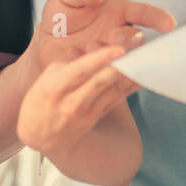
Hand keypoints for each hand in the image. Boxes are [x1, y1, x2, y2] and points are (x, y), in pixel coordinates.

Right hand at [16, 44, 133, 156]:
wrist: (39, 136)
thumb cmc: (39, 102)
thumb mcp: (44, 79)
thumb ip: (67, 65)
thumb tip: (91, 54)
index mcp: (56, 88)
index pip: (81, 71)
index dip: (101, 59)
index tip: (119, 50)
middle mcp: (72, 102)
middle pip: (101, 81)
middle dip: (122, 65)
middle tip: (140, 51)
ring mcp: (86, 112)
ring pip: (113, 91)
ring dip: (130, 76)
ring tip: (146, 61)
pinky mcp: (97, 117)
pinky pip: (116, 99)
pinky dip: (130, 88)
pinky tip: (142, 77)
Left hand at [28, 0, 175, 81]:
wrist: (44, 44)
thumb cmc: (61, 16)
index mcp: (117, 12)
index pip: (143, 13)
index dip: (158, 18)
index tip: (169, 24)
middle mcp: (118, 34)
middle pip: (135, 37)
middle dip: (129, 39)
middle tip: (117, 38)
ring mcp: (110, 54)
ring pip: (122, 57)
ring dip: (112, 56)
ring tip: (93, 50)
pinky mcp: (98, 71)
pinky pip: (105, 73)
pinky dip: (97, 70)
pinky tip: (81, 63)